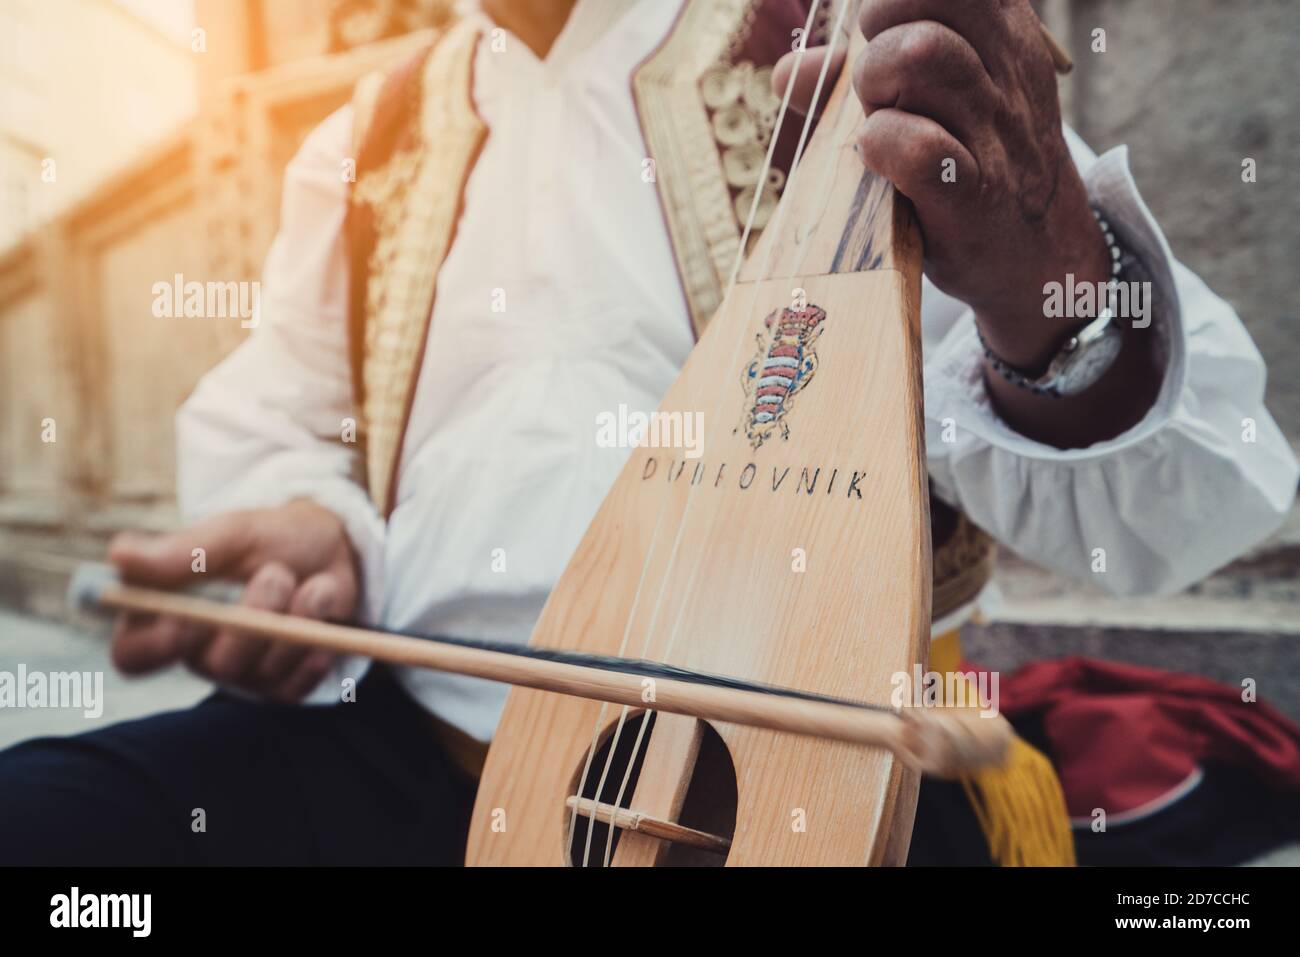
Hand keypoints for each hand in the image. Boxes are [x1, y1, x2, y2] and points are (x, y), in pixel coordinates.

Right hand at [107, 499, 358, 701]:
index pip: (133, 654)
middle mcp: (198, 652)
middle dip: (253, 617)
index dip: (156, 645)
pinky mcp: (281, 686)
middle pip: (212, 665)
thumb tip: (119, 554)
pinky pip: (296, 686)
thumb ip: (182, 551)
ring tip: (312, 582)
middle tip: (277, 573)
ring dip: (296, 620)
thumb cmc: (271, 538)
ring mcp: (242, 673)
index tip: (188, 617)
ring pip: (261, 672)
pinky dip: (317, 646)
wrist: (333, 549)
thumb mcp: (233, 533)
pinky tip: (324, 614)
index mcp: (165, 615)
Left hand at [775, 0, 1109, 369]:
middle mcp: (1004, 70)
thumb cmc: (972, 161)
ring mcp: (993, 132)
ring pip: (918, 56)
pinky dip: (881, 146)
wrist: (1039, 249)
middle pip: (918, 4)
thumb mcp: (937, 103)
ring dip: (874, 92)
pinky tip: (881, 160)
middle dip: (875, 43)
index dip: (891, 2)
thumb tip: (790, 71)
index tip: (881, 37)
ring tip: (881, 124)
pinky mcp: (974, 195)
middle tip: (878, 91)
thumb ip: (860, 76)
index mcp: (1002, 32)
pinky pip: (916, 146)